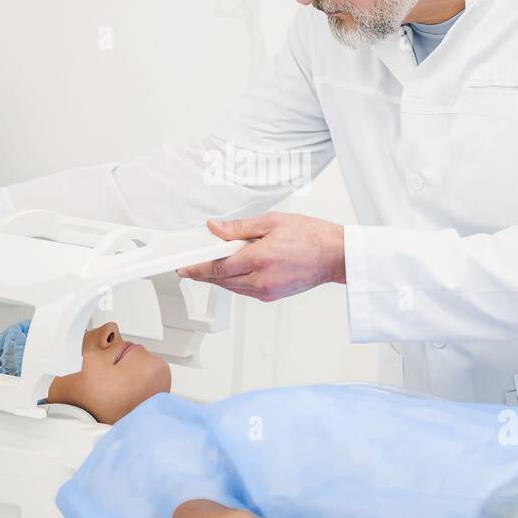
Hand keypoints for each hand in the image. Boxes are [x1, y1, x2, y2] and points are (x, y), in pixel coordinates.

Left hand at [176, 212, 345, 301]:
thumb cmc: (310, 236)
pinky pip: (244, 290)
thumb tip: (215, 228)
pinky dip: (234, 281)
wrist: (334, 255)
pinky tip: (234, 270)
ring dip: (219, 277)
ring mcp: (267, 291)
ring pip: (231, 287)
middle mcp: (261, 279)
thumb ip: (239, 227)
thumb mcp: (271, 221)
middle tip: (191, 264)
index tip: (183, 267)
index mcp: (260, 259)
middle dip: (204, 273)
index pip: (218, 267)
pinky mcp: (271, 296)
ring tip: (212, 263)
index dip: (197, 268)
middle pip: (221, 280)